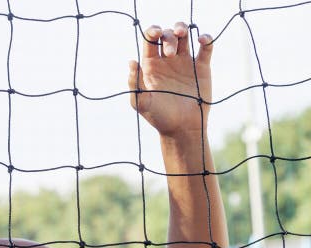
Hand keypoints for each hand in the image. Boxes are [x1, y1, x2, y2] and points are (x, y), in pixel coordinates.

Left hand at [128, 22, 213, 138]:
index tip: (155, 34)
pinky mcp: (201, 67)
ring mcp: (184, 62)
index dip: (152, 32)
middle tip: (171, 53)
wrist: (181, 128)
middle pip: (167, 35)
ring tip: (183, 35)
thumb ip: (134, 83)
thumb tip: (131, 62)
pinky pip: (206, 47)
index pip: (150, 41)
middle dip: (169, 36)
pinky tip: (202, 40)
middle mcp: (167, 61)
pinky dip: (206, 38)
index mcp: (151, 66)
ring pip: (185, 36)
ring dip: (183, 29)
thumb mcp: (141, 102)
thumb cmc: (158, 117)